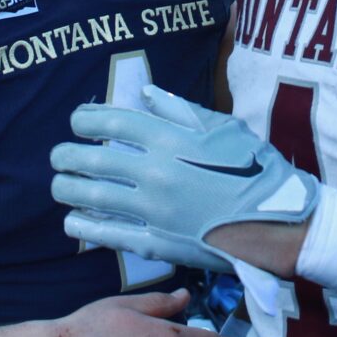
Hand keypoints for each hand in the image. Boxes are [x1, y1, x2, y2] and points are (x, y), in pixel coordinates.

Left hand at [51, 84, 316, 274]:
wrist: (277, 222)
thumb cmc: (255, 169)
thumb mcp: (223, 128)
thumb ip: (179, 110)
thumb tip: (144, 94)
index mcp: (170, 138)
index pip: (111, 121)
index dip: (85, 119)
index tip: (77, 121)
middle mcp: (155, 172)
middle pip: (93, 159)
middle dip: (67, 156)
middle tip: (59, 156)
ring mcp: (153, 210)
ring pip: (92, 198)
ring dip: (68, 189)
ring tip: (60, 185)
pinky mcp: (156, 242)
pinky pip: (110, 234)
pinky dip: (86, 227)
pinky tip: (73, 221)